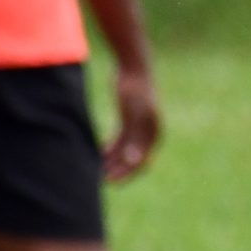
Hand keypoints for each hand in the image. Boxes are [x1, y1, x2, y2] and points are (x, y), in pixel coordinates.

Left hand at [104, 66, 161, 181]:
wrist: (133, 69)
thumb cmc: (135, 90)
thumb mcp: (134, 115)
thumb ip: (135, 138)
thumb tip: (135, 161)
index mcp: (154, 134)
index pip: (142, 162)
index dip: (127, 173)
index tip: (110, 181)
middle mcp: (149, 134)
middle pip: (133, 159)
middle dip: (118, 169)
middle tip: (100, 178)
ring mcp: (139, 127)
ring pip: (125, 151)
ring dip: (113, 161)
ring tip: (96, 169)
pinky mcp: (129, 121)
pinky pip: (121, 141)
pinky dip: (111, 148)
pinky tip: (99, 153)